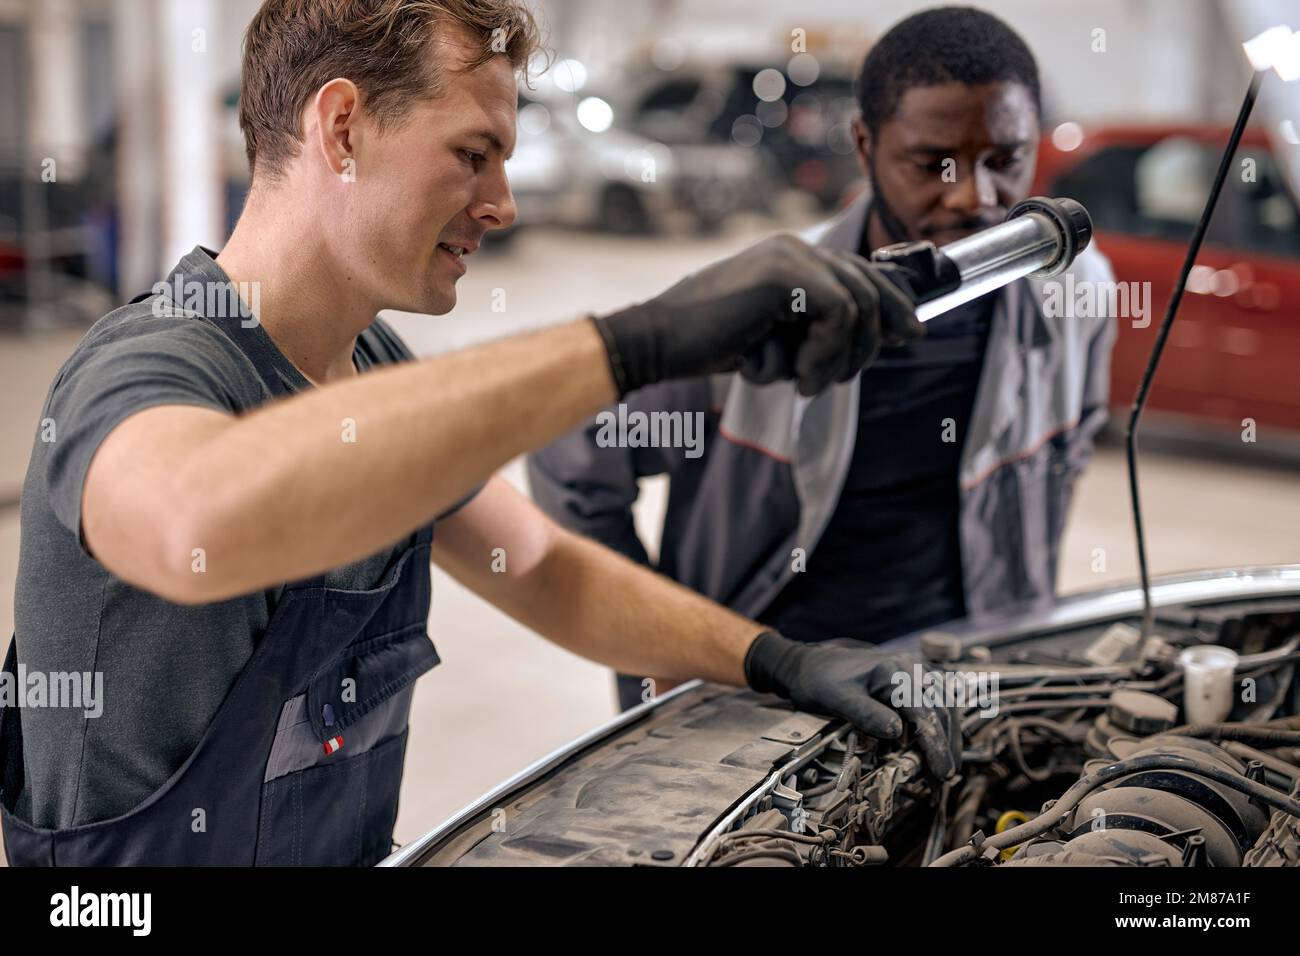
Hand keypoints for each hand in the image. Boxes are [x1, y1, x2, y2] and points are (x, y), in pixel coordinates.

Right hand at [590, 233, 921, 396]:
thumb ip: (818, 327)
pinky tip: (798, 374)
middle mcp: (796, 247)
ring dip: (841, 357)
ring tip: (809, 383)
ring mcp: (791, 256)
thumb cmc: (710, 344)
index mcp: (792, 256)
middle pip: (870, 285)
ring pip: (860, 304)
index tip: (909, 335)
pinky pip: (841, 314)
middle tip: (846, 377)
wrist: (658, 341)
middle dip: (875, 337)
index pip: (862, 273)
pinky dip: (826, 353)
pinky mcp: (786, 274)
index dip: (893, 305)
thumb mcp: (776, 334)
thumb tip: (882, 335)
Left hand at [744, 631, 960, 778]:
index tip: (942, 771)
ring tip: (946, 765)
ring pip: (944, 704)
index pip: (923, 711)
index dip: (935, 744)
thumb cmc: (821, 681)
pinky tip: (939, 742)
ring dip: (948, 735)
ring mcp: (912, 672)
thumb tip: (896, 732)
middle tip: (945, 777)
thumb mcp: (837, 699)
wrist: (812, 665)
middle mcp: (909, 668)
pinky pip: (935, 701)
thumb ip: (865, 714)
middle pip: (940, 709)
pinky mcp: (911, 680)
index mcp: (892, 671)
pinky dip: (941, 724)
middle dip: (946, 745)